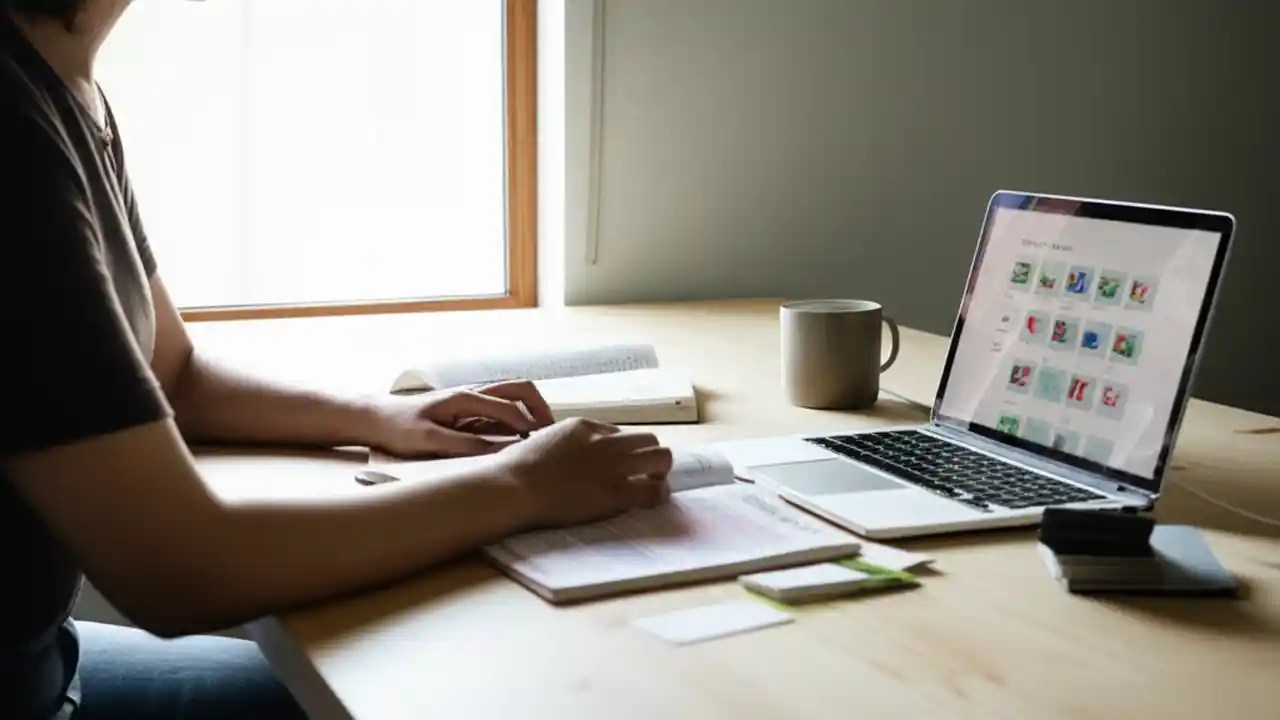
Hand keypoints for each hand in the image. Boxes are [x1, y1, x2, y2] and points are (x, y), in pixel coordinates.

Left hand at [369, 380, 555, 457]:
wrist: (375, 418)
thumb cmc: (398, 427)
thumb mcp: (428, 440)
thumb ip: (463, 445)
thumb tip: (499, 452)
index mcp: (465, 398)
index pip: (510, 409)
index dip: (529, 428)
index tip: (542, 449)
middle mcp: (473, 394)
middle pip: (521, 390)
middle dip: (541, 409)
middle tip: (551, 436)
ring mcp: (472, 401)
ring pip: (514, 398)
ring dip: (531, 413)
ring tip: (541, 440)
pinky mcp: (469, 411)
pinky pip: (501, 411)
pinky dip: (518, 421)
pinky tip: (519, 442)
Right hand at [496, 417, 672, 528]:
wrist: (515, 486)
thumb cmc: (514, 468)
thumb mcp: (540, 440)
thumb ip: (559, 442)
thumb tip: (561, 453)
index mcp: (584, 426)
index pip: (618, 433)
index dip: (621, 450)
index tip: (616, 464)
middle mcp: (605, 441)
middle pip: (648, 440)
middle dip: (648, 456)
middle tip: (643, 473)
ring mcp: (614, 465)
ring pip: (661, 457)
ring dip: (660, 471)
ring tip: (652, 484)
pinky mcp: (617, 492)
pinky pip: (655, 490)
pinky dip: (659, 494)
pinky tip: (651, 500)